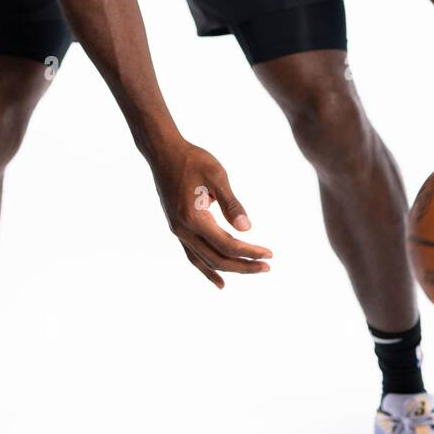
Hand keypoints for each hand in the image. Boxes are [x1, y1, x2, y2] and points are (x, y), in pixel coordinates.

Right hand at [149, 140, 272, 287]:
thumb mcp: (217, 176)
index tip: (269, 254)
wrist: (164, 153)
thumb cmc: (193, 160)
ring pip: (204, 261)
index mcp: (193, 218)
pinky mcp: (177, 228)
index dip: (249, 252)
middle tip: (267, 267)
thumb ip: (231, 204)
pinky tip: (219, 279)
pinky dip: (207, 270)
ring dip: (229, 269)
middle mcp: (183, 230)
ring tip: (251, 271)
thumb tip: (246, 229)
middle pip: (217, 258)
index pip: (227, 244)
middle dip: (243, 265)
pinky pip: (193, 256)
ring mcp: (177, 231)